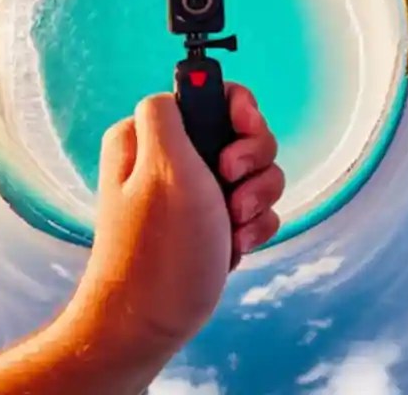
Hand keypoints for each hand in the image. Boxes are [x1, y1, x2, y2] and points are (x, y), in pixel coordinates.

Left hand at [73, 84, 283, 354]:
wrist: (150, 323)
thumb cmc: (158, 251)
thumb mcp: (163, 167)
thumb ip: (170, 112)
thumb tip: (180, 83)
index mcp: (150, 135)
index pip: (213, 94)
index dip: (242, 115)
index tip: (242, 145)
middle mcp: (169, 157)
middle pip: (243, 134)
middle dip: (254, 166)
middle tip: (234, 191)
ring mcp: (193, 192)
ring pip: (254, 173)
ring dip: (257, 201)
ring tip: (235, 228)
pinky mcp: (210, 222)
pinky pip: (252, 208)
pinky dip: (253, 227)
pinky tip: (236, 247)